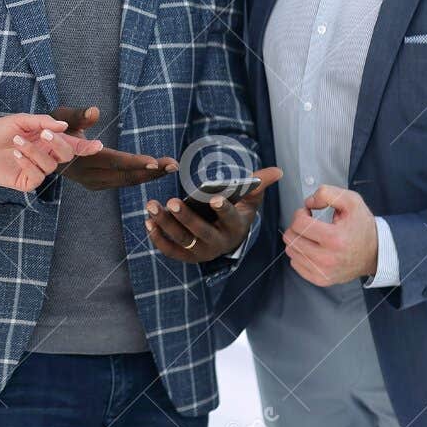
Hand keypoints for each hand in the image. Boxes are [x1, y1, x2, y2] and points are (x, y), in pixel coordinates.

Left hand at [0, 114, 100, 193]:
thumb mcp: (20, 120)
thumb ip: (42, 122)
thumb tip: (63, 126)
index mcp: (47, 141)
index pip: (71, 145)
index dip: (85, 146)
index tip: (98, 145)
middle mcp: (45, 156)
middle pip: (66, 155)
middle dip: (59, 144)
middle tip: (44, 134)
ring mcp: (36, 170)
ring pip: (51, 165)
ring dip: (35, 151)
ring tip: (16, 141)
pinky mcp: (26, 181)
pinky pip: (37, 176)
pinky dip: (29, 163)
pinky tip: (16, 155)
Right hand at [50, 105, 178, 188]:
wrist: (41, 149)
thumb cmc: (53, 127)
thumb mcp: (60, 117)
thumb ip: (77, 115)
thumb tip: (95, 111)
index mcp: (80, 158)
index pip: (112, 161)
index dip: (134, 162)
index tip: (155, 161)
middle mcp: (87, 175)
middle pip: (124, 175)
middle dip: (151, 171)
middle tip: (174, 164)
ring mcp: (92, 182)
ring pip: (125, 181)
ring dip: (149, 175)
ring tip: (171, 167)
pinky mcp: (97, 184)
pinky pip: (122, 182)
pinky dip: (140, 176)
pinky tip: (156, 170)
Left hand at [148, 166, 282, 263]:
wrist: (226, 238)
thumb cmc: (236, 212)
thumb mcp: (249, 199)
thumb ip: (258, 183)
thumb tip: (277, 170)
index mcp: (235, 227)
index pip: (229, 218)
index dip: (223, 209)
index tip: (214, 197)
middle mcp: (219, 244)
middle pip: (201, 232)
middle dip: (186, 217)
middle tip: (172, 200)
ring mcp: (201, 252)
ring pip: (182, 240)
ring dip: (165, 224)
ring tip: (153, 205)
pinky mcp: (186, 256)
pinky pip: (170, 250)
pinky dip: (157, 237)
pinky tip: (148, 221)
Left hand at [283, 184, 378, 285]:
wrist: (376, 253)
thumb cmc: (362, 228)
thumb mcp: (352, 201)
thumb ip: (328, 193)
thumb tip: (309, 202)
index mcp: (335, 238)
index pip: (298, 223)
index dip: (300, 213)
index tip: (308, 213)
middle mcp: (328, 258)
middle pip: (291, 238)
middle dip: (297, 227)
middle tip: (309, 224)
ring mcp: (323, 271)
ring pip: (291, 251)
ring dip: (297, 240)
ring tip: (312, 236)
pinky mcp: (321, 280)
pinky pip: (295, 264)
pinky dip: (300, 254)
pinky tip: (312, 249)